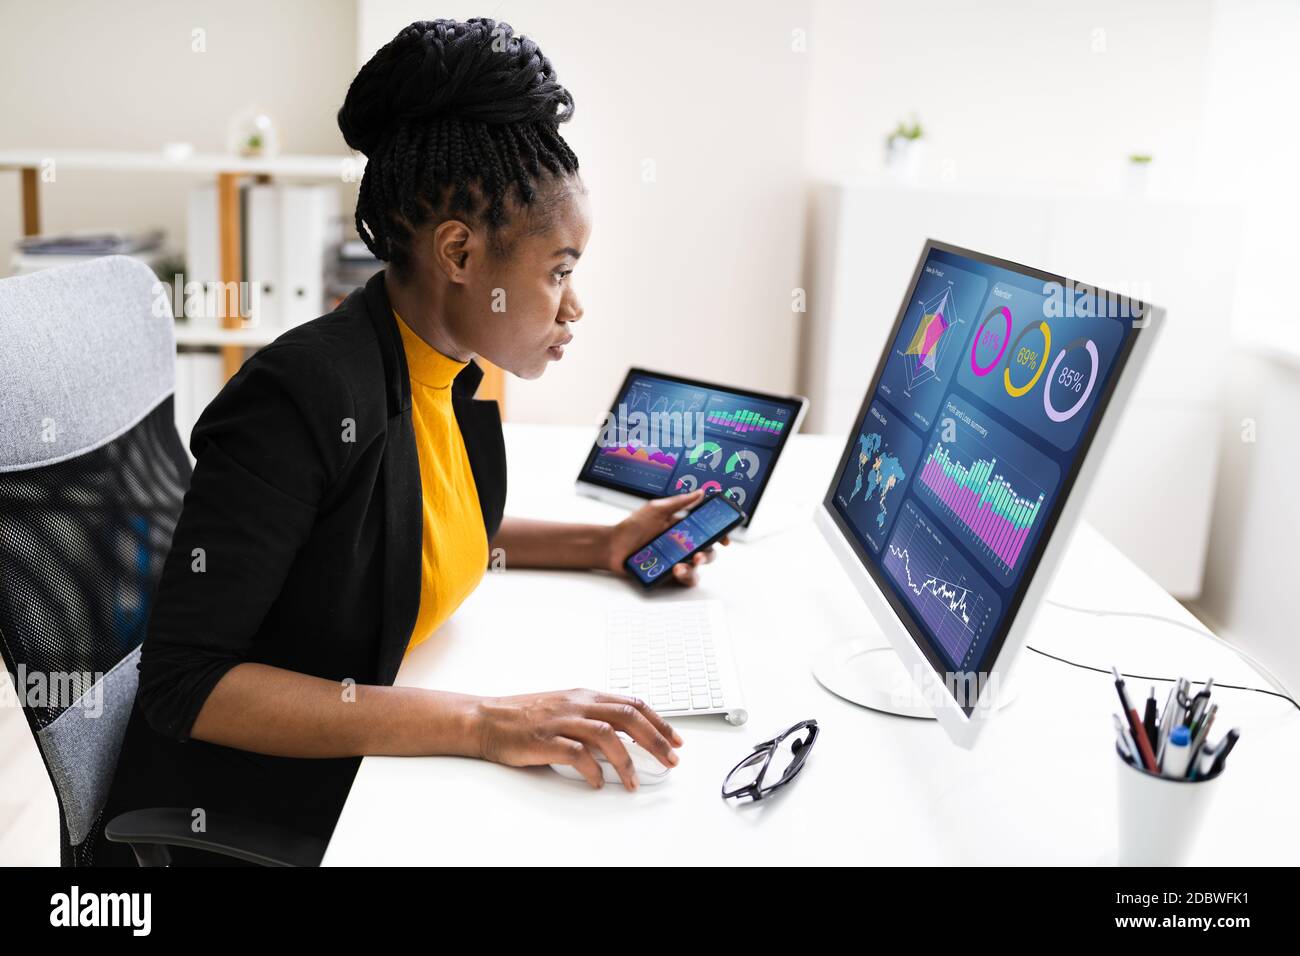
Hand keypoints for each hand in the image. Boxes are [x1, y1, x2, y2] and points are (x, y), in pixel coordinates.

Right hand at [474, 689, 682, 789]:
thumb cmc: (525, 715)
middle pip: (628, 717)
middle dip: (655, 740)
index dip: (659, 722)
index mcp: (585, 695)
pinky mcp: (545, 739)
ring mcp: (561, 720)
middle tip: (670, 761)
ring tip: (634, 782)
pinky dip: (592, 770)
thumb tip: (626, 735)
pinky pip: (577, 754)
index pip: (632, 704)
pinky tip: (598, 782)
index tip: (675, 740)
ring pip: (607, 734)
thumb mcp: (565, 707)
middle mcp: (577, 704)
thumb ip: (593, 715)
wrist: (487, 719)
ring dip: (626, 761)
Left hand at [603, 488, 731, 586]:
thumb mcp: (656, 509)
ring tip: (683, 565)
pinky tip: (675, 570)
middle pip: (708, 551)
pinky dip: (685, 576)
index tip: (725, 537)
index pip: (707, 530)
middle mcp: (682, 544)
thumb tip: (700, 493)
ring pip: (698, 569)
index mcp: (682, 527)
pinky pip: (686, 579)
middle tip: (699, 554)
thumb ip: (679, 502)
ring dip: (695, 568)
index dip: (720, 534)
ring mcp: (676, 560)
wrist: (612, 547)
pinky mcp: (668, 574)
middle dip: (708, 555)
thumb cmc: (631, 527)